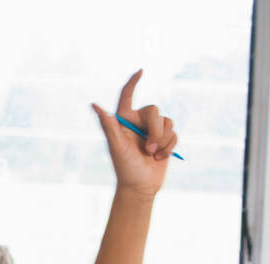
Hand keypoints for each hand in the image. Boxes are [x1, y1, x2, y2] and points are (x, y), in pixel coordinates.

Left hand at [92, 70, 176, 197]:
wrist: (140, 187)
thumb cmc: (125, 168)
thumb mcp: (116, 147)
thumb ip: (109, 125)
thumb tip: (94, 105)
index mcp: (123, 121)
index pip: (127, 96)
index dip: (133, 82)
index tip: (141, 71)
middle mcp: (138, 122)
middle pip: (154, 110)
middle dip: (155, 130)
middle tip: (148, 148)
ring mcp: (152, 130)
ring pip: (168, 122)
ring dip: (163, 140)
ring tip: (153, 155)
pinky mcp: (165, 138)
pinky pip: (175, 133)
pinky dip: (170, 146)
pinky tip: (161, 157)